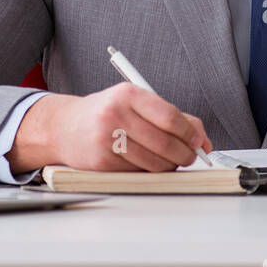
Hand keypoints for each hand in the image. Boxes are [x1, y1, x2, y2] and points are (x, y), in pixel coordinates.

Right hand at [8, 82, 211, 173]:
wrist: (64, 127)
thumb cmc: (105, 113)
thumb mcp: (135, 103)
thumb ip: (171, 116)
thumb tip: (202, 139)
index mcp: (127, 94)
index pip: (169, 116)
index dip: (190, 132)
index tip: (198, 140)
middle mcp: (115, 114)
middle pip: (165, 142)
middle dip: (185, 153)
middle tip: (190, 156)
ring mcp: (106, 139)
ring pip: (155, 162)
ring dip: (170, 166)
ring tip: (170, 160)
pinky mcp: (102, 162)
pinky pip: (139, 172)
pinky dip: (150, 172)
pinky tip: (146, 163)